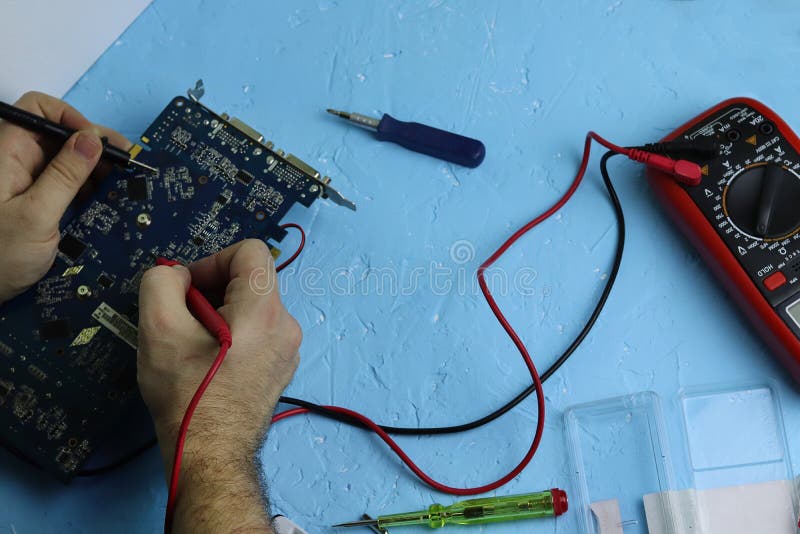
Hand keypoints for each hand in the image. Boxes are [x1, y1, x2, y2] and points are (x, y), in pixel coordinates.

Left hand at [0, 91, 130, 303]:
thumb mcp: (37, 215)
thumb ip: (65, 175)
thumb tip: (92, 138)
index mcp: (8, 153)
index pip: (40, 109)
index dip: (73, 118)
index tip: (102, 145)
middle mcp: (16, 161)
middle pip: (58, 134)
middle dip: (94, 147)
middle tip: (127, 168)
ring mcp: (24, 182)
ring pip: (65, 159)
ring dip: (94, 170)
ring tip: (120, 187)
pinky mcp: (34, 202)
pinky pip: (63, 184)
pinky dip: (86, 189)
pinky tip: (104, 202)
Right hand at [137, 239, 301, 531]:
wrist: (210, 455)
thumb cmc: (186, 391)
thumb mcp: (158, 327)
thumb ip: (162, 281)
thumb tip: (177, 274)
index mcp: (266, 309)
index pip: (249, 251)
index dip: (212, 260)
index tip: (187, 290)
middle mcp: (287, 325)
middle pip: (249, 281)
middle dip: (211, 291)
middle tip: (182, 320)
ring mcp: (288, 351)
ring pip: (251, 309)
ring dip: (219, 316)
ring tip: (192, 346)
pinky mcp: (281, 370)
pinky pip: (257, 334)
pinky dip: (233, 337)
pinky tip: (209, 364)